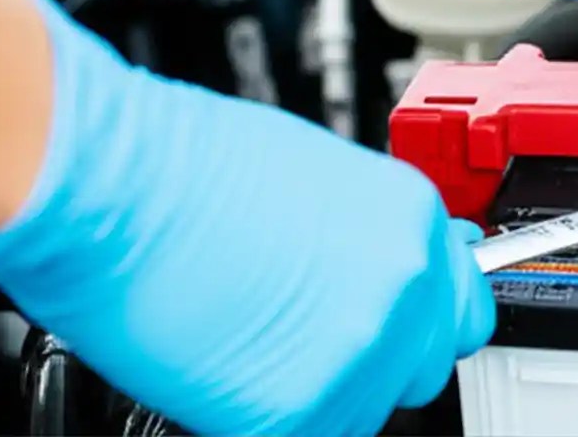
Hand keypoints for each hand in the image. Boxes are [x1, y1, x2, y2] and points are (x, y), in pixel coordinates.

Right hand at [0, 0, 495, 434]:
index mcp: (414, 222)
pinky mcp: (304, 410)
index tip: (398, 320)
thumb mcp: (323, 178)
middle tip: (319, 334)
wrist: (114, 187)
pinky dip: (273, 414)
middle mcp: (406, 287)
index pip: (463, 303)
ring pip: (372, 405)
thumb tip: (405, 257)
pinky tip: (236, 363)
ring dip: (328, 385)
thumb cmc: (192, 168)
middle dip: (384, 356)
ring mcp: (362, 353)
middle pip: (430, 362)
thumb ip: (380, 231)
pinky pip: (313, 432)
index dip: (424, 316)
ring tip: (261, 338)